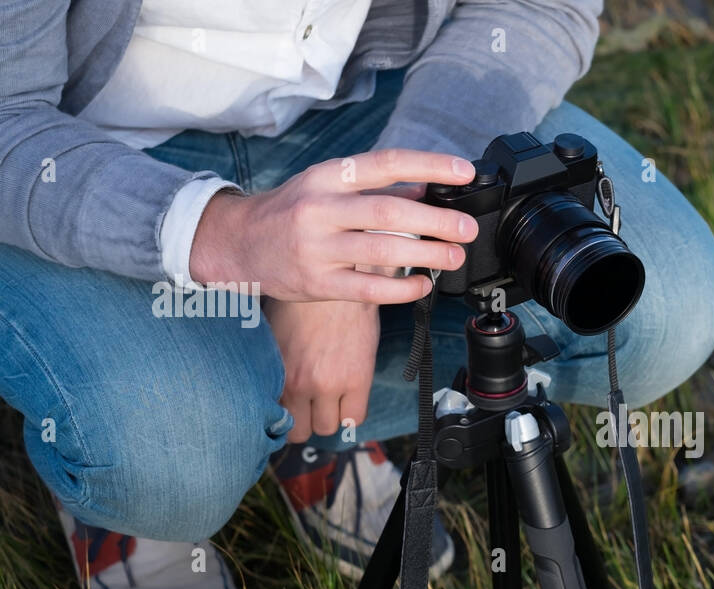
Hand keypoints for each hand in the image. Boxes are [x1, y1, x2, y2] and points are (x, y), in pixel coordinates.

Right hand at [189, 148, 479, 303]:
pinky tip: (424, 286)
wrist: (237, 243)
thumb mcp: (326, 187)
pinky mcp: (317, 283)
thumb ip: (373, 188)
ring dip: (427, 255)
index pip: (386, 164)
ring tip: (455, 256)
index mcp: (328, 177)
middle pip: (389, 213)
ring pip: (382, 252)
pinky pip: (368, 289)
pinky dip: (402, 289)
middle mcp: (321, 209)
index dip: (429, 166)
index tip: (464, 172)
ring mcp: (317, 248)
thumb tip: (426, 189)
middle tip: (467, 228)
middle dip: (436, 221)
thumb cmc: (291, 211)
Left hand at [264, 297, 379, 442]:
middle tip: (312, 408)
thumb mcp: (274, 332)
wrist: (341, 280)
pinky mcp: (357, 380)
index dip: (284, 417)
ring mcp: (329, 384)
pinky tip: (349, 397)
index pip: (275, 419)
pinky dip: (352, 413)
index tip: (291, 411)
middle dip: (306, 421)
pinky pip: (355, 418)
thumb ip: (272, 363)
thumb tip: (268, 383)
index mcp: (275, 370)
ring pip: (328, 428)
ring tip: (332, 400)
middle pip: (301, 431)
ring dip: (329, 417)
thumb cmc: (305, 301)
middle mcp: (299, 382)